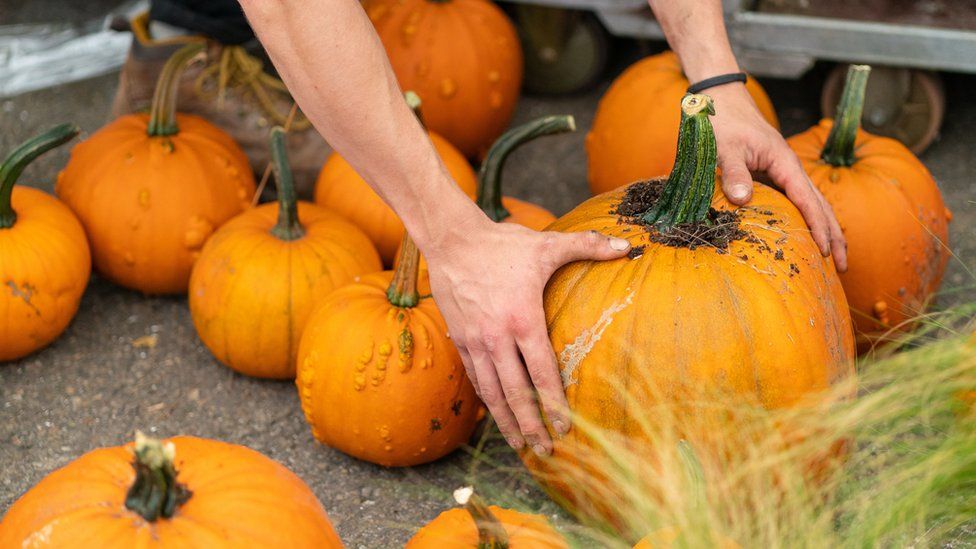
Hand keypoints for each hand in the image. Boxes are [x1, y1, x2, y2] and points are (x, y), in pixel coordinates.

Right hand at [423, 215, 630, 454]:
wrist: (450, 239)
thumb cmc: (502, 244)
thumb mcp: (546, 244)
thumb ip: (587, 246)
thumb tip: (625, 245)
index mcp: (522, 318)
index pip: (541, 372)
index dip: (554, 403)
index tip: (565, 427)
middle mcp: (497, 337)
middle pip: (515, 392)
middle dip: (531, 425)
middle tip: (546, 450)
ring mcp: (475, 341)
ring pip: (491, 392)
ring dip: (506, 421)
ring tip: (520, 444)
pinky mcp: (460, 339)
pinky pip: (476, 377)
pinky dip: (487, 399)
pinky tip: (497, 413)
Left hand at [706, 84, 847, 271]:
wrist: (720, 98)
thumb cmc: (722, 121)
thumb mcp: (723, 148)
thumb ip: (733, 174)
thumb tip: (743, 201)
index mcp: (784, 163)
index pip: (808, 200)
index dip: (818, 228)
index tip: (826, 252)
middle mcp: (789, 168)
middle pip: (820, 205)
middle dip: (834, 235)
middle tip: (843, 267)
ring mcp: (783, 171)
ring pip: (812, 203)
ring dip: (825, 229)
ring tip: (834, 257)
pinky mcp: (772, 173)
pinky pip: (796, 200)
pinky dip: (807, 218)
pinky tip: (806, 234)